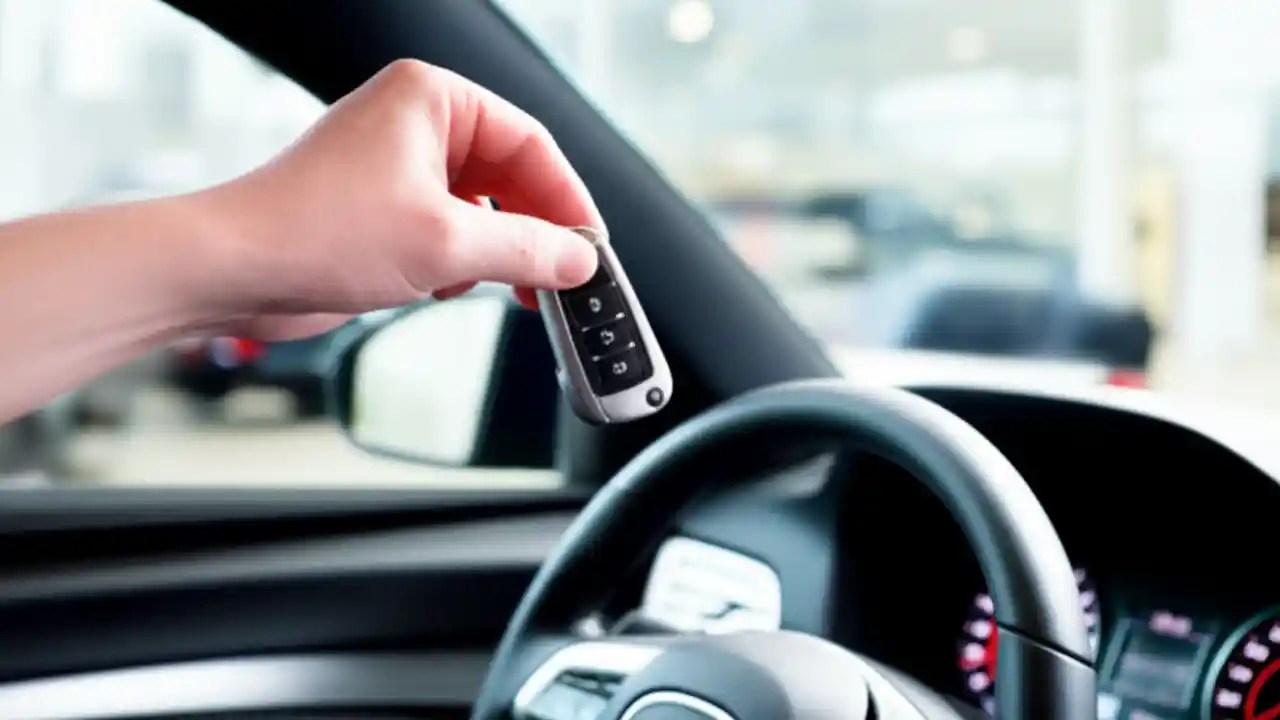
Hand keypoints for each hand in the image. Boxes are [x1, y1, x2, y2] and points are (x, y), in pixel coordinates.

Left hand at [198, 59, 600, 339]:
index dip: (568, 200)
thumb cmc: (315, 232)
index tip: (590, 247)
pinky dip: (459, 263)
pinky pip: (448, 231)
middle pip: (509, 176)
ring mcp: (396, 167)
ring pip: (480, 209)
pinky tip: (446, 286)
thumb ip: (526, 251)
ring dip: (496, 253)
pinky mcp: (380, 210)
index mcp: (432, 99)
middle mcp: (415, 124)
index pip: (531, 144)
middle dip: (534, 231)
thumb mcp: (445, 245)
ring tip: (508, 289)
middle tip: (561, 278)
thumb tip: (579, 261)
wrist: (231, 272)